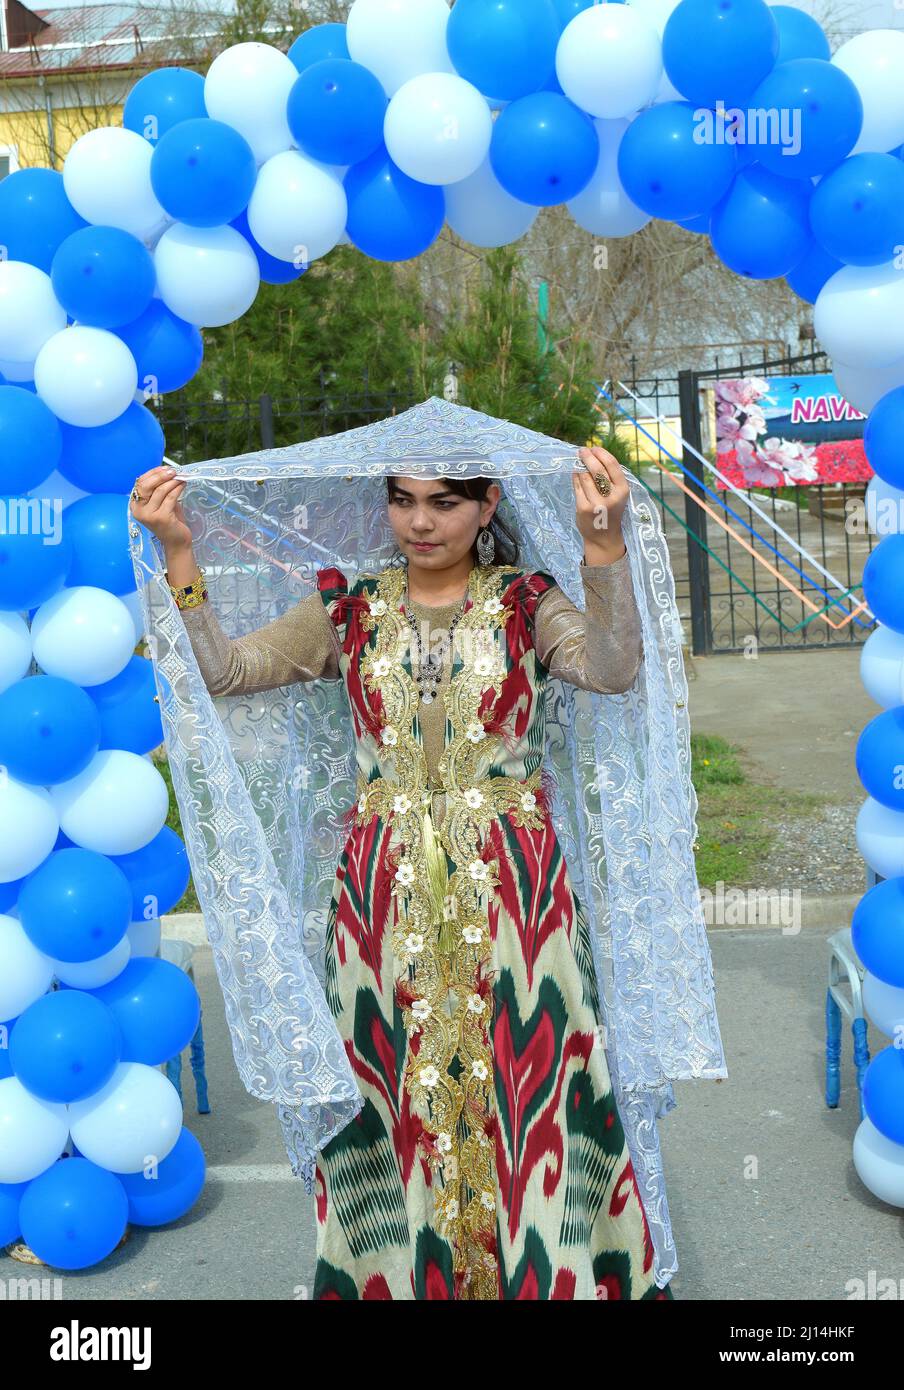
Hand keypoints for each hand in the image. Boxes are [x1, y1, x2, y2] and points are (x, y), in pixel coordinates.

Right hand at [130, 465, 192, 552]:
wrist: (176, 542)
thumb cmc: (169, 521)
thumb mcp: (160, 503)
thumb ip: (158, 490)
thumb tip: (166, 471)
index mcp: (135, 505)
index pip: (140, 483)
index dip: (153, 473)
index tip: (165, 468)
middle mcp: (139, 510)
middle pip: (147, 485)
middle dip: (161, 475)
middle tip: (173, 472)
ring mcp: (149, 515)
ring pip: (160, 490)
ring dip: (172, 481)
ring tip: (181, 478)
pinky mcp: (161, 518)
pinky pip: (170, 497)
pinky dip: (178, 488)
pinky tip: (183, 485)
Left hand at [572, 446, 628, 562]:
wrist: (604, 537)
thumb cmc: (610, 512)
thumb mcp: (617, 495)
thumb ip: (610, 478)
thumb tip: (594, 455)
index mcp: (623, 490)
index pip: (612, 465)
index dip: (602, 454)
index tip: (594, 448)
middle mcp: (611, 497)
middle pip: (597, 469)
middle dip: (588, 456)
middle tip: (582, 450)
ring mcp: (596, 503)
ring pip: (584, 477)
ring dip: (580, 466)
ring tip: (578, 462)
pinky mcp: (583, 508)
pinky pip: (577, 487)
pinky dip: (575, 477)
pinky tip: (575, 473)